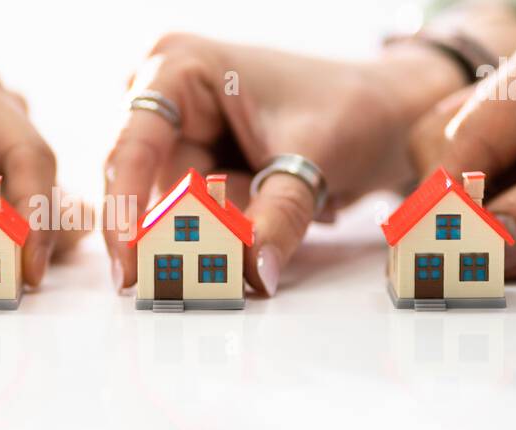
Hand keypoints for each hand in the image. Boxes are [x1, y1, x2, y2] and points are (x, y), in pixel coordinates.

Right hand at [103, 33, 465, 295]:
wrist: (391, 114)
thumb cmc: (353, 108)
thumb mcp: (314, 159)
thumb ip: (278, 215)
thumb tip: (252, 271)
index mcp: (180, 67)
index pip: (133, 146)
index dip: (124, 209)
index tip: (130, 266)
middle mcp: (167, 96)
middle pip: (148, 184)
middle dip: (180, 233)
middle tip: (205, 275)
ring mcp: (181, 133)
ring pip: (173, 210)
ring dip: (212, 237)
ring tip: (266, 232)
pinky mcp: (199, 167)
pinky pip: (195, 219)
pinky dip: (224, 236)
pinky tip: (259, 229)